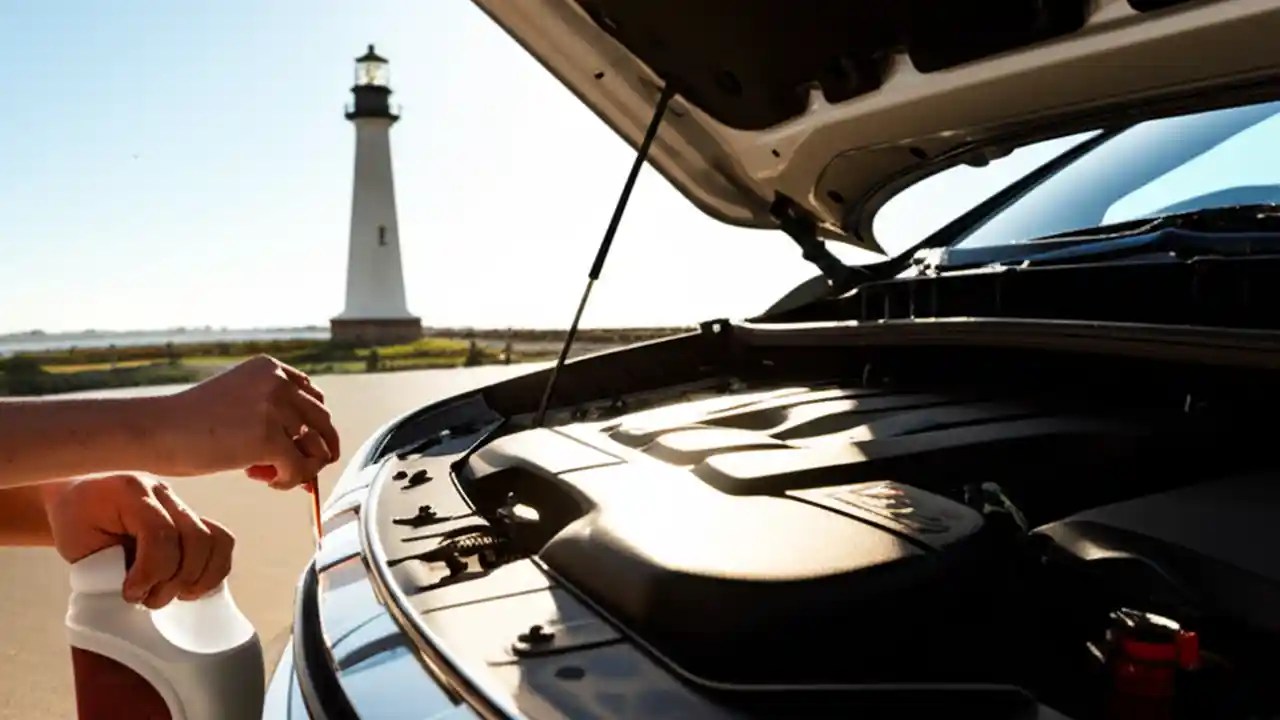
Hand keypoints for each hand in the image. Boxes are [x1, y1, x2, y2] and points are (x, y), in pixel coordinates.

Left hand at [44, 474, 234, 608]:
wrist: (80, 499)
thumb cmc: (75, 523)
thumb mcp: (77, 542)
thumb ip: (107, 563)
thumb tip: (139, 592)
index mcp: (131, 492)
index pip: (161, 532)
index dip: (151, 571)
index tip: (131, 594)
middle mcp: (163, 493)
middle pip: (196, 538)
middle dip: (177, 579)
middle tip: (150, 600)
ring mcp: (183, 503)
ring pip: (216, 540)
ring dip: (200, 577)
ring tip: (175, 595)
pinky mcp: (195, 519)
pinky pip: (222, 542)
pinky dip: (213, 570)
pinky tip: (189, 587)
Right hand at [159, 355, 340, 489]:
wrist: (153, 430)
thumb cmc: (188, 424)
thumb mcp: (238, 404)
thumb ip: (273, 417)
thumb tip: (316, 456)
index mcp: (270, 368)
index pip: (314, 398)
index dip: (309, 427)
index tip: (292, 446)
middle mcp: (278, 382)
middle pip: (324, 423)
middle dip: (312, 451)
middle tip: (286, 469)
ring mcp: (275, 408)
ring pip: (318, 448)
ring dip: (301, 468)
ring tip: (271, 475)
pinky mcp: (269, 438)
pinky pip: (301, 469)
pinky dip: (290, 482)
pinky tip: (268, 482)